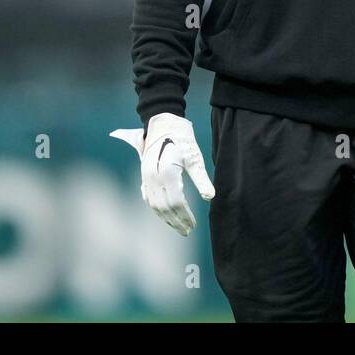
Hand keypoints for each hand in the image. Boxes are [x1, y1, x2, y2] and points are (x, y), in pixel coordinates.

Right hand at [110, 113, 215, 235]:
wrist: (163, 123)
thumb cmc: (182, 139)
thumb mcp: (195, 157)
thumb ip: (201, 178)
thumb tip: (210, 197)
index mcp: (167, 173)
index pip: (176, 203)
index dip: (185, 216)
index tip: (193, 225)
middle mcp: (153, 177)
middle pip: (164, 207)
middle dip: (176, 221)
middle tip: (187, 231)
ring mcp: (146, 177)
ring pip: (154, 204)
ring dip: (166, 218)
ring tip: (178, 226)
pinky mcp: (144, 175)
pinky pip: (148, 198)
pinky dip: (157, 209)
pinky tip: (165, 215)